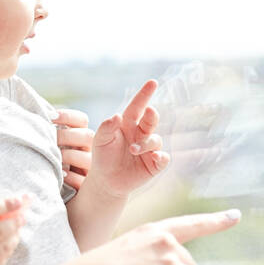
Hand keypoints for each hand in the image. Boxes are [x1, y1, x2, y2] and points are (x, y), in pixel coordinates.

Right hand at [0, 194, 31, 264]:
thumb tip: (16, 205)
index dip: (6, 204)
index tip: (18, 200)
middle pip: (0, 230)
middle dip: (15, 222)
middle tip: (23, 216)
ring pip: (5, 247)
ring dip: (14, 236)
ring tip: (15, 230)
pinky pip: (2, 260)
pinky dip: (7, 250)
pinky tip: (6, 243)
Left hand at [51, 107, 94, 192]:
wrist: (48, 189)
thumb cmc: (45, 161)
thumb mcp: (48, 144)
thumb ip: (45, 131)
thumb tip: (33, 112)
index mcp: (79, 136)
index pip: (81, 120)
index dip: (67, 116)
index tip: (50, 116)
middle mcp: (88, 149)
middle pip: (87, 136)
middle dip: (67, 135)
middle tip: (50, 139)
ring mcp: (90, 167)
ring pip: (86, 157)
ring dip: (68, 155)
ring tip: (53, 158)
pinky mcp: (86, 186)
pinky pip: (83, 180)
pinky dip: (71, 176)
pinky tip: (60, 175)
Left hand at [88, 79, 169, 198]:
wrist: (106, 181)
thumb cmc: (103, 157)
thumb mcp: (99, 140)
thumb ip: (106, 127)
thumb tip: (117, 116)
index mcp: (127, 124)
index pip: (137, 106)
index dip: (144, 94)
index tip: (152, 82)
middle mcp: (140, 133)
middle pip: (151, 119)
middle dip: (151, 115)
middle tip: (148, 112)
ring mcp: (149, 148)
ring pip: (155, 139)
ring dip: (146, 143)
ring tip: (133, 150)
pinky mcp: (154, 163)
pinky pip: (163, 158)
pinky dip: (161, 157)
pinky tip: (154, 157)